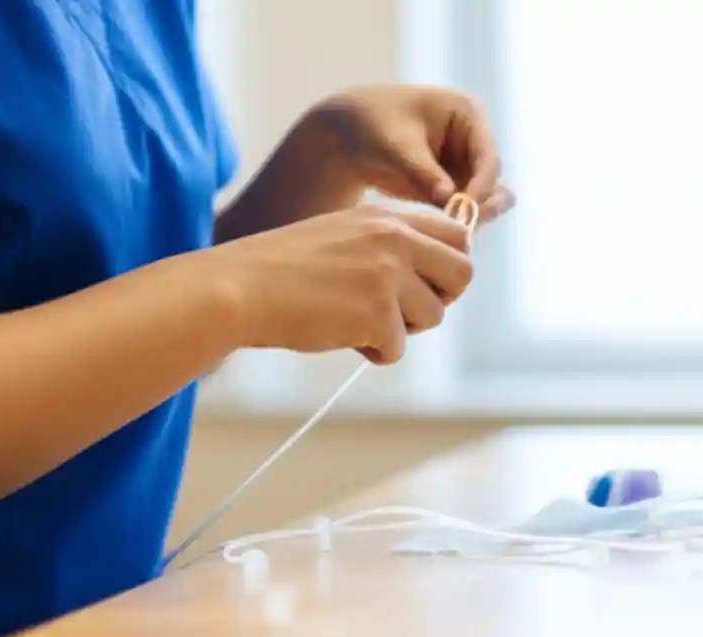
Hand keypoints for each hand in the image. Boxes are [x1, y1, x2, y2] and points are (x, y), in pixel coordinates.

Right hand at [208, 206, 472, 364]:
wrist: (239, 289)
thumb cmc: (283, 269)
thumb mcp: (342, 235)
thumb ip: (387, 247)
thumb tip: (433, 281)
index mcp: (387, 217)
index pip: (458, 234)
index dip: (448, 264)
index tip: (425, 282)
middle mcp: (395, 240)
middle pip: (464, 273)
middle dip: (440, 299)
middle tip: (403, 312)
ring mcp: (388, 276)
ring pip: (432, 316)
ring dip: (400, 329)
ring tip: (356, 322)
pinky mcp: (377, 315)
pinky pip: (398, 348)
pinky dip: (372, 353)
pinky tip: (339, 335)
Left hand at [314, 85, 516, 222]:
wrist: (347, 134)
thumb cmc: (372, 125)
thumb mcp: (397, 146)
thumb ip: (425, 173)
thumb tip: (451, 199)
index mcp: (468, 114)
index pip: (487, 155)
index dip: (482, 185)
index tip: (469, 211)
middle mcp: (473, 140)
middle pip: (488, 180)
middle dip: (478, 205)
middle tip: (464, 230)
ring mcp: (463, 165)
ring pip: (481, 198)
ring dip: (470, 217)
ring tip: (452, 235)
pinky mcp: (451, 186)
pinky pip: (462, 208)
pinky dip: (455, 221)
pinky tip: (441, 235)